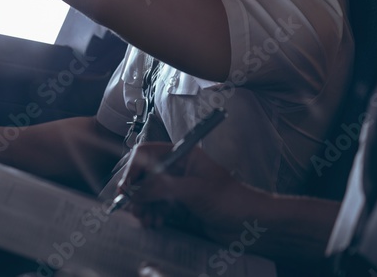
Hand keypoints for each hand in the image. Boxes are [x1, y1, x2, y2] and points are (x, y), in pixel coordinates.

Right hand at [116, 143, 267, 244]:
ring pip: (149, 193)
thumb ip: (163, 187)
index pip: (148, 153)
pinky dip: (152, 214)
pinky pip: (157, 206)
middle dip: (137, 192)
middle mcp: (178, 168)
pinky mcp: (181, 204)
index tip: (126, 188)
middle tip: (135, 210)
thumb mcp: (194, 190)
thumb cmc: (230, 199)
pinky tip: (156, 223)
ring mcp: (179, 186)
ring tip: (148, 220)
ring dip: (143, 207)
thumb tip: (135, 190)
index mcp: (183, 155)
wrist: (249, 221)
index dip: (133, 169)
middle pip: (144, 175)